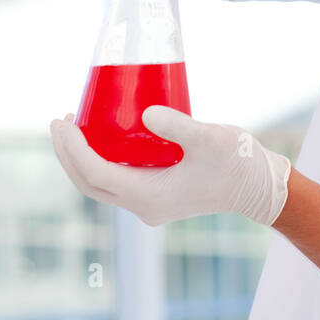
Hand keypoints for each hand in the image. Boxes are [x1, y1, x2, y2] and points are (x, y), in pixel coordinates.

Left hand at [50, 107, 291, 227]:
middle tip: (58, 122)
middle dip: (67, 155)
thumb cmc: (239, 164)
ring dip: (80, 159)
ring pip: (100, 185)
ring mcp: (149, 204)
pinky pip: (116, 181)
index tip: (61, 121)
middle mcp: (143, 206)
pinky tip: (103, 137)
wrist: (260, 189)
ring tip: (73, 126)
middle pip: (89, 184)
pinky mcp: (157, 197)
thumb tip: (147, 112)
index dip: (72, 148)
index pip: (95, 173)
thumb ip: (178, 126)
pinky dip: (100, 161)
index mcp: (149, 196)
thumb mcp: (211, 139)